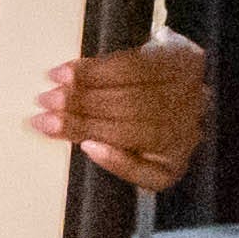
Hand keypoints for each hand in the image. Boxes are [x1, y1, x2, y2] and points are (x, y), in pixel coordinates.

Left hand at [36, 35, 210, 189]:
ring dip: (86, 128)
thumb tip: (64, 78)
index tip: (57, 75)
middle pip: (133, 103)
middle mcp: (192, 102)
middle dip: (84, 102)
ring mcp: (185, 138)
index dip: (93, 72)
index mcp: (183, 65)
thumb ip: (106, 70)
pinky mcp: (174, 169)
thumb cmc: (146, 84)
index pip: (135, 69)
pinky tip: (89, 148)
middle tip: (47, 101)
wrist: (176, 109)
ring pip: (135, 134)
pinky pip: (146, 172)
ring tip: (50, 122)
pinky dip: (116, 161)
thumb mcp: (135, 65)